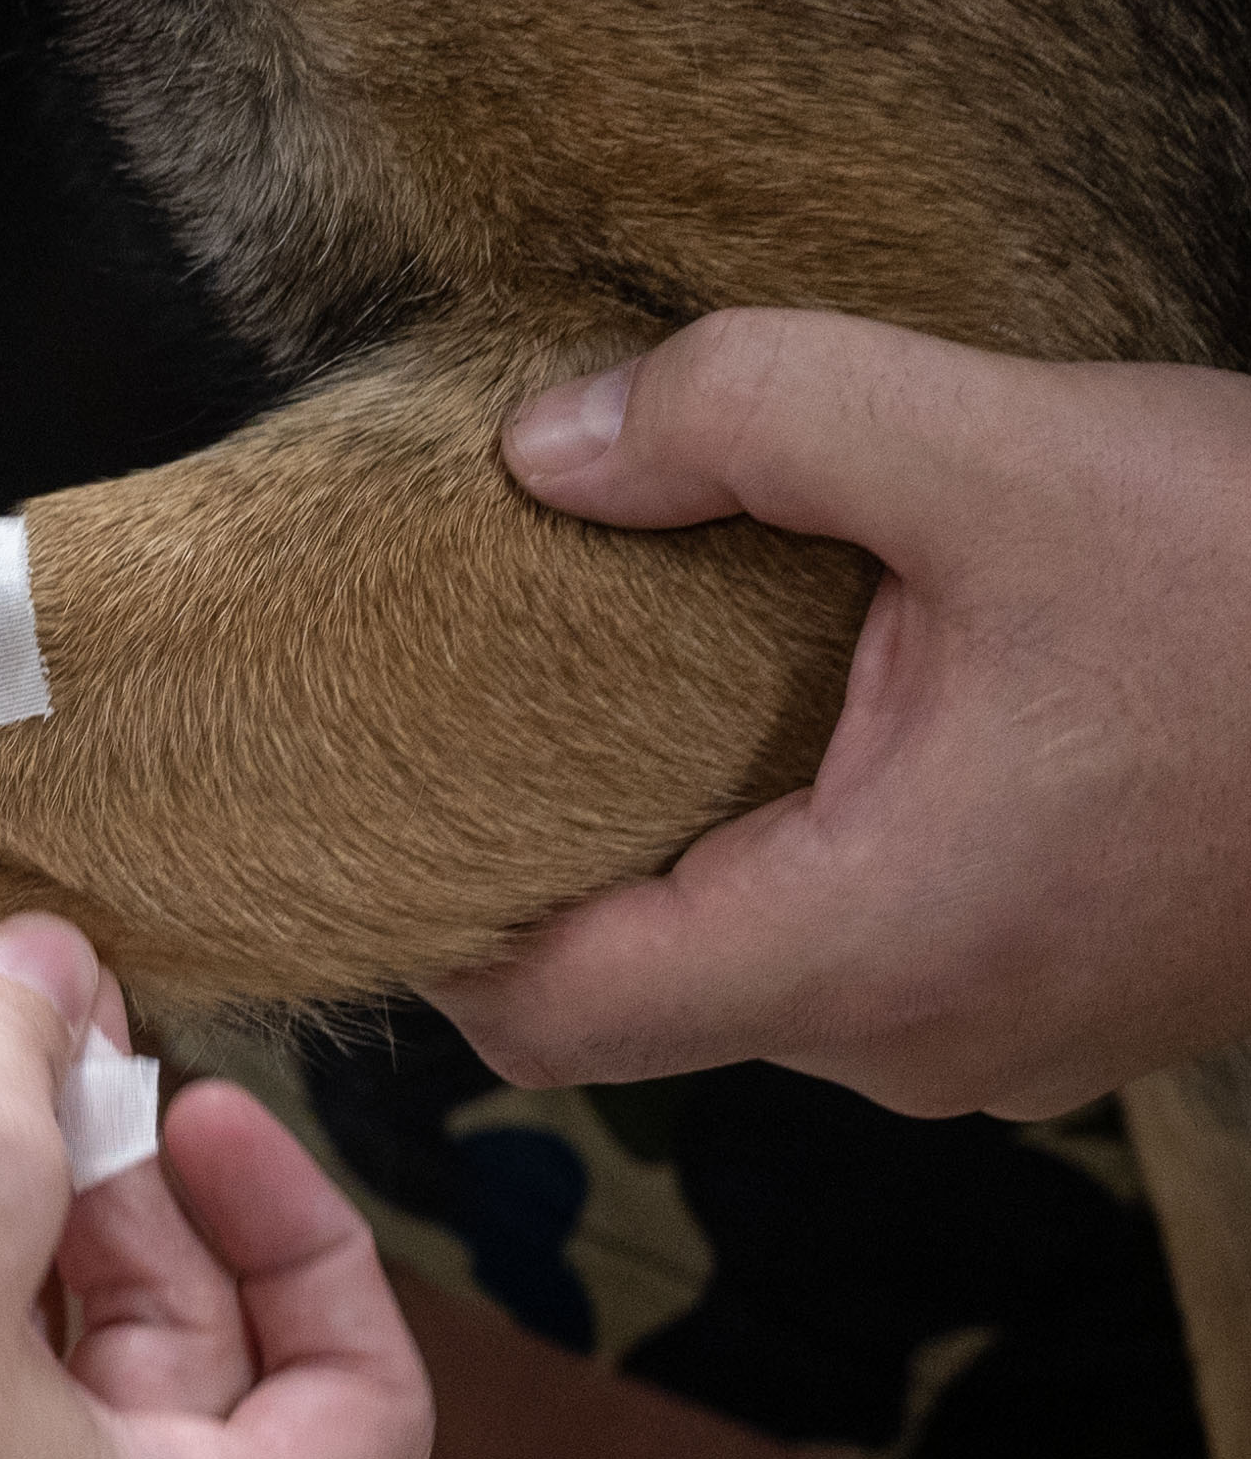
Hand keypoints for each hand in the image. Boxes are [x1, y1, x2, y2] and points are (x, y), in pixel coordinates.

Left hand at [431, 309, 1250, 1117]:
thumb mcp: (1003, 451)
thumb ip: (753, 418)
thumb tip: (544, 445)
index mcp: (858, 949)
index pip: (541, 1016)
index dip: (433, 918)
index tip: (386, 796)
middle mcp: (910, 1039)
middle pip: (635, 993)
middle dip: (564, 854)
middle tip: (508, 700)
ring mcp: (1002, 1040)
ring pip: (762, 968)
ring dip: (709, 841)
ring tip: (679, 683)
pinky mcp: (1073, 997)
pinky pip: (882, 948)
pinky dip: (827, 848)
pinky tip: (846, 715)